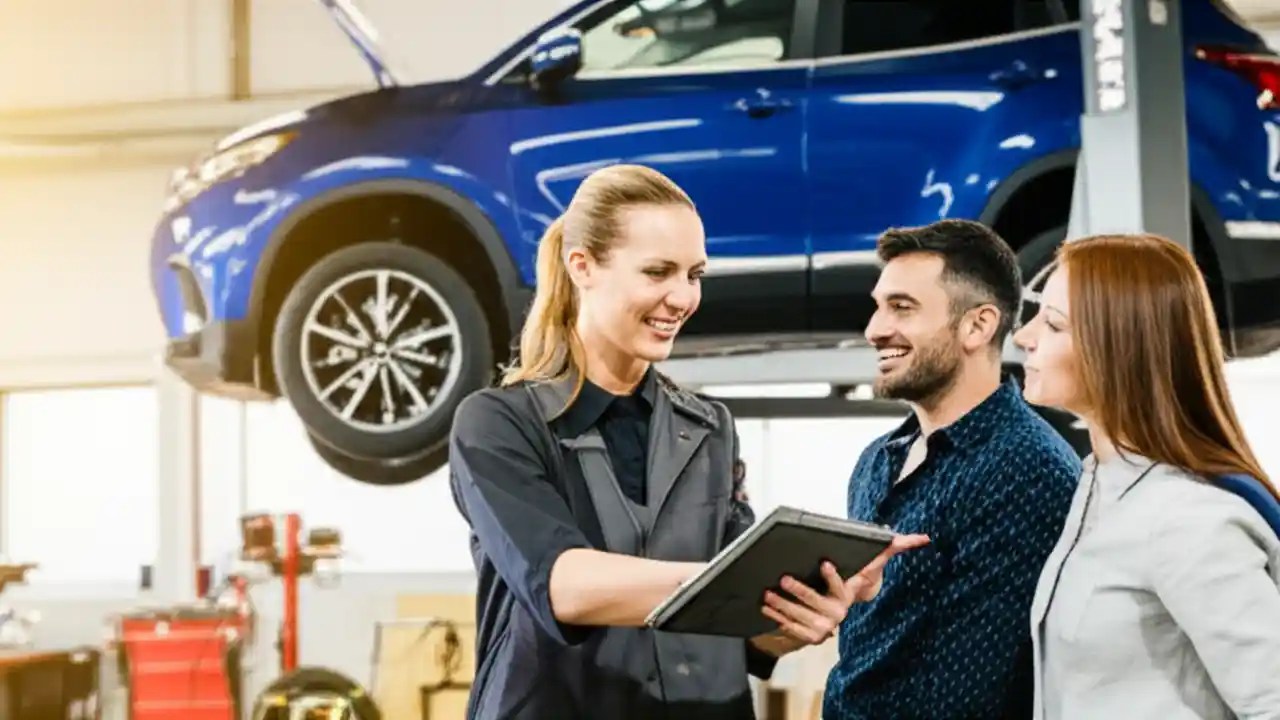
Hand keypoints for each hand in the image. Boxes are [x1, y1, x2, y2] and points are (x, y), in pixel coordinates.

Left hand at [759, 533, 930, 647]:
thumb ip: (894, 548)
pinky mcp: (808, 635)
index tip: (824, 563)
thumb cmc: (852, 580)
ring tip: (768, 593)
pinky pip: (792, 629)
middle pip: (818, 603)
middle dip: (801, 592)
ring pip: (801, 617)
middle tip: (784, 578)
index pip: (842, 587)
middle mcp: (837, 614)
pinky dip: (778, 618)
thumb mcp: (870, 565)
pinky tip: (766, 608)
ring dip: (784, 606)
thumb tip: (925, 537)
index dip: (833, 577)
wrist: (836, 610)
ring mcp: (823, 626)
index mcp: (849, 595)